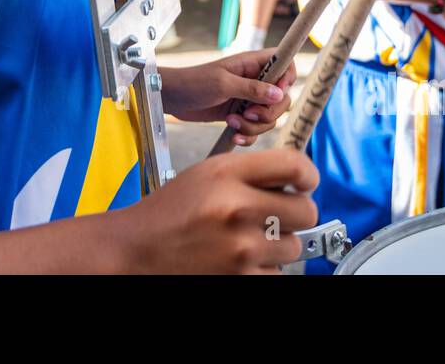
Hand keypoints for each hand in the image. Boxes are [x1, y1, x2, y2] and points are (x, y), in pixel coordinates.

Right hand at [118, 148, 318, 272]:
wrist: (136, 250)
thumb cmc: (171, 212)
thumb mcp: (206, 174)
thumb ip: (250, 172)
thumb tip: (298, 180)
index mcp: (226, 174)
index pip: (294, 166)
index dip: (308, 175)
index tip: (304, 183)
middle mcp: (236, 208)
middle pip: (306, 210)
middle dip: (296, 214)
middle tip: (276, 217)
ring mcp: (240, 248)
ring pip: (294, 247)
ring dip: (278, 246)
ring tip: (247, 240)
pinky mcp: (240, 279)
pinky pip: (278, 274)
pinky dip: (264, 270)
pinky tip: (240, 260)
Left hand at [160, 49, 296, 143]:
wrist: (173, 98)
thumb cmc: (194, 82)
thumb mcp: (223, 84)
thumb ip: (252, 89)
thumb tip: (279, 94)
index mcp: (252, 64)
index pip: (285, 65)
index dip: (287, 80)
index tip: (276, 94)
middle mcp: (254, 81)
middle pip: (282, 99)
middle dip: (268, 112)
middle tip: (248, 114)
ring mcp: (247, 99)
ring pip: (269, 118)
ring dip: (253, 126)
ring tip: (232, 122)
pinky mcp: (240, 115)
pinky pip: (255, 129)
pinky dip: (248, 135)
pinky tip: (233, 135)